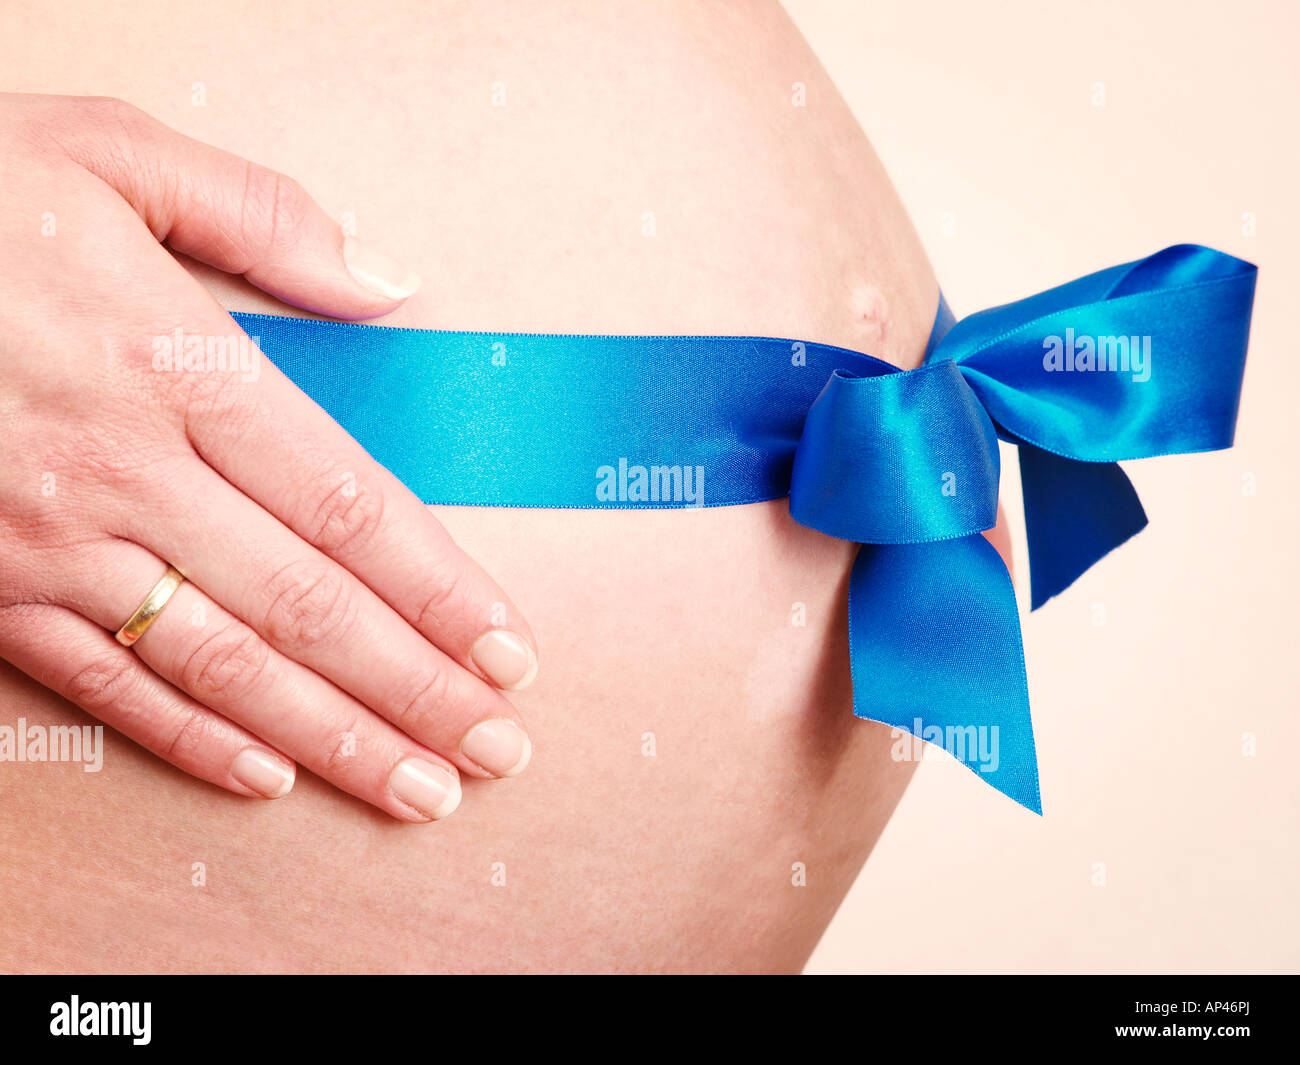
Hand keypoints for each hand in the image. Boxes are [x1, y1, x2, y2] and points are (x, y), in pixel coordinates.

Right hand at [0, 94, 537, 820]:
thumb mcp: (112, 155)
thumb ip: (263, 216)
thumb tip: (389, 281)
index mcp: (175, 364)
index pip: (350, 506)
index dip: (441, 591)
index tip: (508, 648)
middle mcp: (124, 469)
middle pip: (309, 606)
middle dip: (417, 688)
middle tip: (496, 750)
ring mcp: (50, 540)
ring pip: (222, 664)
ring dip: (333, 738)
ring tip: (420, 787)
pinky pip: (101, 684)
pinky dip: (190, 738)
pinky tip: (266, 776)